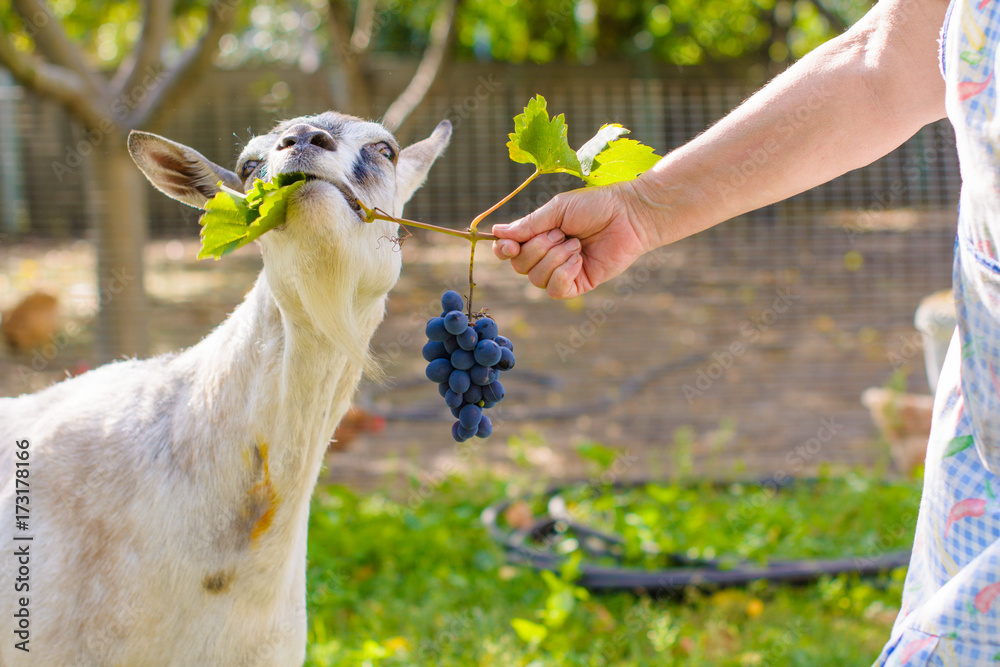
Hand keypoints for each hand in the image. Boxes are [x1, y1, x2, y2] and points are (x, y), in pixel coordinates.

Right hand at [491, 181, 655, 298]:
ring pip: (536, 279)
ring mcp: (563, 271)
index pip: (509, 251)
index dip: (503, 251)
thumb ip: (528, 225)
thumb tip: (496, 233)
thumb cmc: (596, 205)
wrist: (628, 215)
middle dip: (537, 249)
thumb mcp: (557, 210)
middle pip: (520, 266)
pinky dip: (564, 273)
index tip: (509, 245)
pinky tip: (579, 259)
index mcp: (539, 235)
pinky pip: (556, 290)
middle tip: (561, 233)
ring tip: (576, 243)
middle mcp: (547, 255)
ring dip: (554, 259)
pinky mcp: (579, 284)